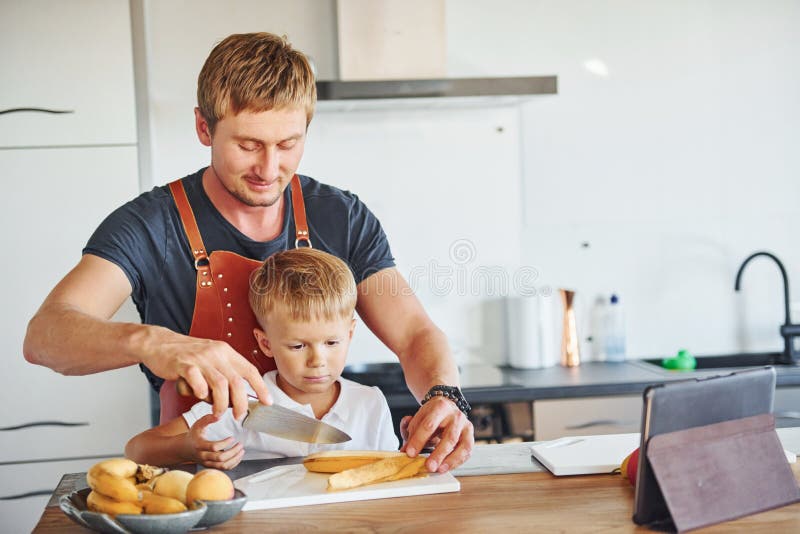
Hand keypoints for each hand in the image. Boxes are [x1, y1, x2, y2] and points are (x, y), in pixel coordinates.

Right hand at [142, 331, 270, 419]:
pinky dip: (200, 393)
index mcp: (226, 352)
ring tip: (218, 413)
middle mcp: (216, 353)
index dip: (261, 387)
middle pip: (236, 381)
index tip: (268, 402)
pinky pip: (197, 381)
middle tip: (238, 415)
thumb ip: (224, 373)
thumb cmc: (186, 356)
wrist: (159, 344)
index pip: (249, 370)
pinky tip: (198, 397)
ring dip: (221, 404)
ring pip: (220, 384)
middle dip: (241, 403)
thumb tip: (237, 398)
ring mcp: (200, 358)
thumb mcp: (211, 358)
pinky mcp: (184, 364)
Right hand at [185, 414, 244, 469]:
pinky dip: (232, 464)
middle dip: (233, 452)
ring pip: (222, 466)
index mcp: (200, 445)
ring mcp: (207, 463)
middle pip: (220, 458)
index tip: (232, 437)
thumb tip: (219, 416)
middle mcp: (203, 456)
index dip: (225, 443)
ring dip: (234, 459)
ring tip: (241, 451)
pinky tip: (238, 456)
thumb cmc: (193, 435)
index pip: (214, 447)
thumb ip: (207, 419)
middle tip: (240, 444)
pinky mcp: (211, 466)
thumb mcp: (198, 424)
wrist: (185, 449)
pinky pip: (223, 469)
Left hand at [400, 397, 473, 472]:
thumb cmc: (431, 416)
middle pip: (449, 436)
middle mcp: (456, 416)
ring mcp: (466, 426)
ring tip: (439, 470)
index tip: (410, 453)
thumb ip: (410, 433)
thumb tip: (404, 450)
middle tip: (428, 466)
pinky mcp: (470, 437)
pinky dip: (456, 462)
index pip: (429, 425)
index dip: (419, 440)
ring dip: (450, 460)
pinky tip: (446, 467)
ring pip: (462, 446)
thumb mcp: (418, 420)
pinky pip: (467, 452)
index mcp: (440, 407)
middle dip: (438, 454)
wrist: (446, 409)